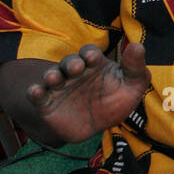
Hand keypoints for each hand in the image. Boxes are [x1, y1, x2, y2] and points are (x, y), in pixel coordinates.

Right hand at [25, 42, 149, 144]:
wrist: (94, 127)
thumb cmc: (114, 100)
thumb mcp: (132, 86)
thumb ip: (136, 68)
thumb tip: (138, 46)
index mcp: (93, 64)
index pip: (89, 53)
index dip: (90, 54)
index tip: (93, 58)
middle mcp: (74, 73)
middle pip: (69, 62)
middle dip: (71, 63)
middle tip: (76, 68)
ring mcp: (59, 87)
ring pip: (52, 76)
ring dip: (52, 75)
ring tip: (54, 79)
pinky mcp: (46, 104)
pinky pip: (36, 95)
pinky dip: (34, 92)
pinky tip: (35, 92)